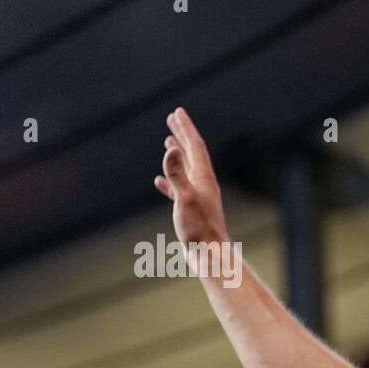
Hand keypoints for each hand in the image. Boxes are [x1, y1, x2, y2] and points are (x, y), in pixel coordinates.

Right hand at [153, 107, 229, 250]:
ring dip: (177, 154)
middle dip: (182, 134)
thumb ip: (177, 174)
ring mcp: (198, 197)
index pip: (195, 146)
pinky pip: (179, 190)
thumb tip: (172, 149)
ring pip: (186, 170)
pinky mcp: (191, 211)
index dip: (186, 127)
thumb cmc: (199, 230)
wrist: (210, 256)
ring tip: (168, 142)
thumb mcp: (185, 198)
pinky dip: (169, 181)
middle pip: (193, 153)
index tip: (177, 111)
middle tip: (173, 118)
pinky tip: (159, 181)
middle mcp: (203, 185)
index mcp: (203, 178)